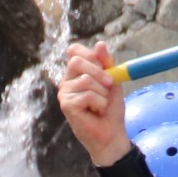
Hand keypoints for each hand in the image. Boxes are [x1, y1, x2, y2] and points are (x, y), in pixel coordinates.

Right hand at [59, 41, 128, 165]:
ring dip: (102, 92)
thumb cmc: (111, 109)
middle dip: (98, 71)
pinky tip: (97, 112)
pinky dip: (99, 103)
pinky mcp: (66, 106)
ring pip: (86, 80)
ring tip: (102, 104)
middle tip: (109, 84)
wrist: (112, 133)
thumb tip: (99, 44)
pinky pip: (87, 95)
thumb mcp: (113, 81)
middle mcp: (67, 81)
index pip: (74, 51)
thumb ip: (106, 63)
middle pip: (76, 61)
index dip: (90, 54)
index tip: (104, 65)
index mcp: (76, 73)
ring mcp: (64, 94)